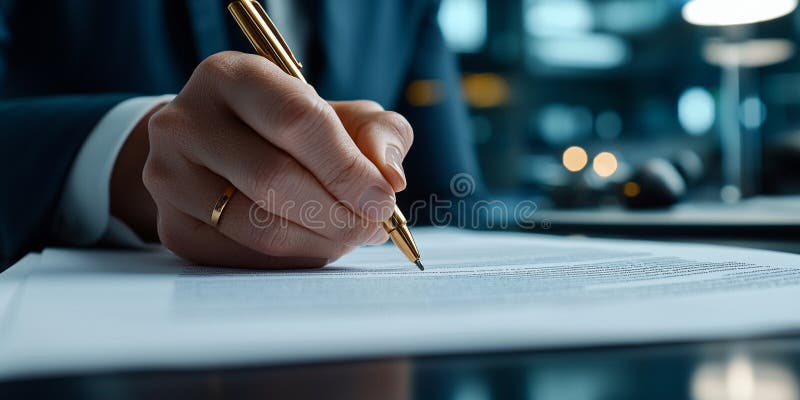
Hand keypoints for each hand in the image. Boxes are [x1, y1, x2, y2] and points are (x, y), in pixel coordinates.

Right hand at [118, 51, 413, 267]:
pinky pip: (245, 257)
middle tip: (374, 227)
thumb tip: (390, 176)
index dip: (347, 166)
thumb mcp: (339, 114)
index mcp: (231, 76)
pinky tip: (315, 245)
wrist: (217, 152)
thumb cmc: (289, 130)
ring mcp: (169, 176)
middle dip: (339, 212)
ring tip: (351, 236)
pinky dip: (294, 259)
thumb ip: (376, 132)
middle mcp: (185, 121)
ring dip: (320, 241)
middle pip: (274, 178)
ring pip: (258, 226)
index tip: (384, 198)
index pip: (296, 120)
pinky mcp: (172, 228)